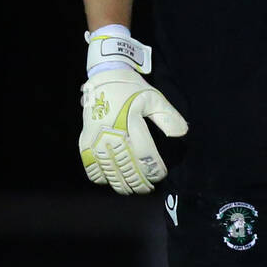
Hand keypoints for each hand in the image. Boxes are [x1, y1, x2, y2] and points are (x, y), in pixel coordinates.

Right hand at [78, 27, 186, 194]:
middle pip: (126, 166)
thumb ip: (169, 117)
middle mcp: (112, 133)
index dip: (153, 170)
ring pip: (108, 170)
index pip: (144, 154)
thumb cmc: (132, 88)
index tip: (161, 175)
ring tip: (131, 190)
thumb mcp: (154, 98)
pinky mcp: (84, 140)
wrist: (104, 76)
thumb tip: (182, 134)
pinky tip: (109, 181)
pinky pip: (90, 165)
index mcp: (130, 122)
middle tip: (148, 189)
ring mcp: (96, 138)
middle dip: (139, 182)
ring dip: (120, 183)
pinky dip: (99, 177)